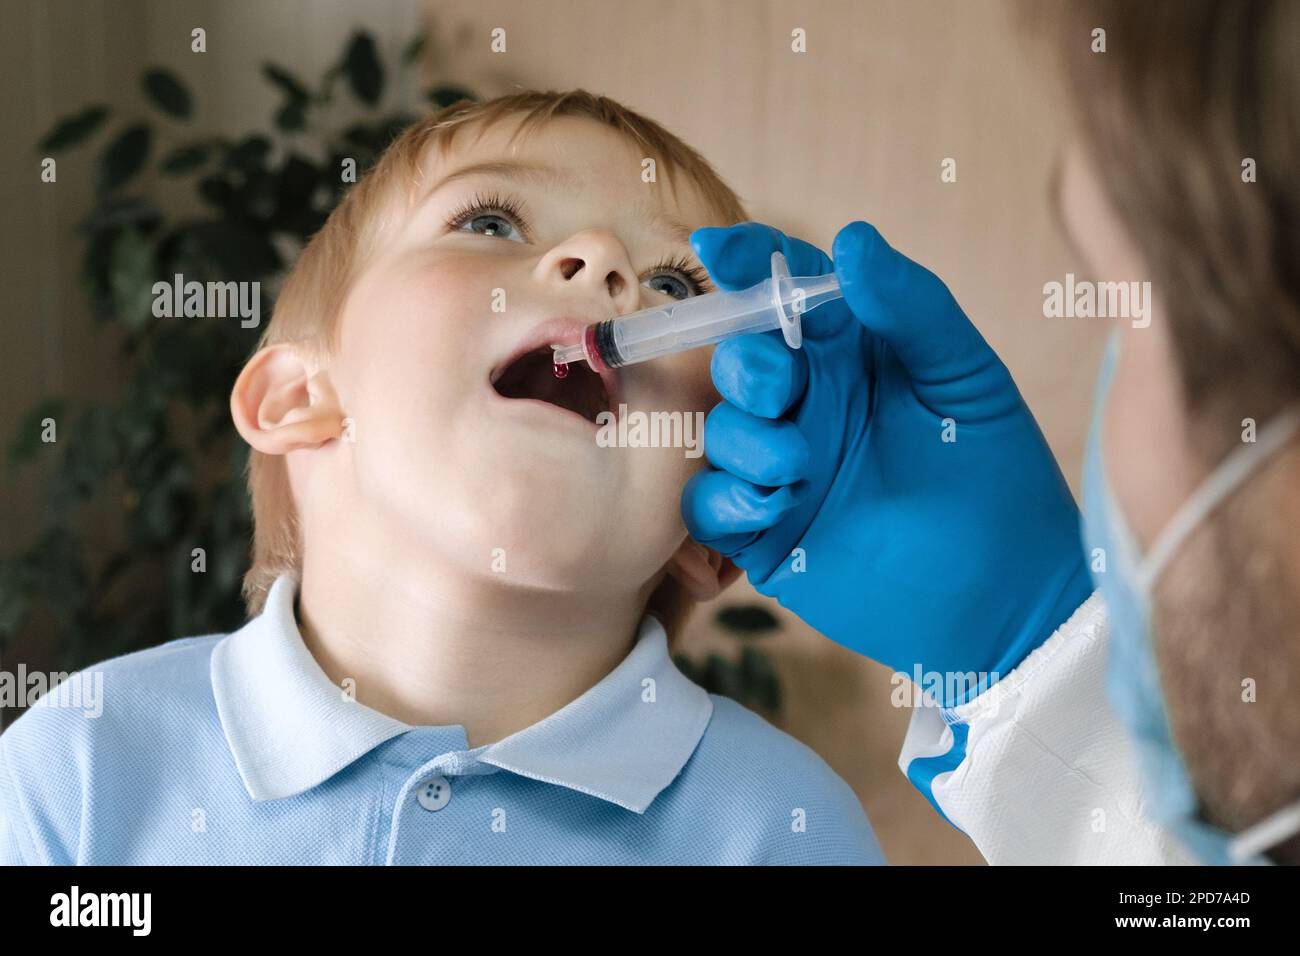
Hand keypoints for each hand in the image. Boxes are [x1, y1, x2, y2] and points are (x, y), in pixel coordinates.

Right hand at [682, 221, 1091, 703]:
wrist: (1008, 594)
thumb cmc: (998, 474)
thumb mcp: (963, 374)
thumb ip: (911, 305)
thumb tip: (852, 238)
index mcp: (852, 354)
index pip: (785, 292)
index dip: (746, 263)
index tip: (718, 248)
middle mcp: (809, 405)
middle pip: (738, 359)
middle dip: (744, 363)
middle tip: (780, 384)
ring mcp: (784, 470)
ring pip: (719, 431)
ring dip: (746, 440)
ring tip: (800, 467)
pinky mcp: (765, 535)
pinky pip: (706, 504)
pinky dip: (725, 499)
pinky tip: (777, 506)